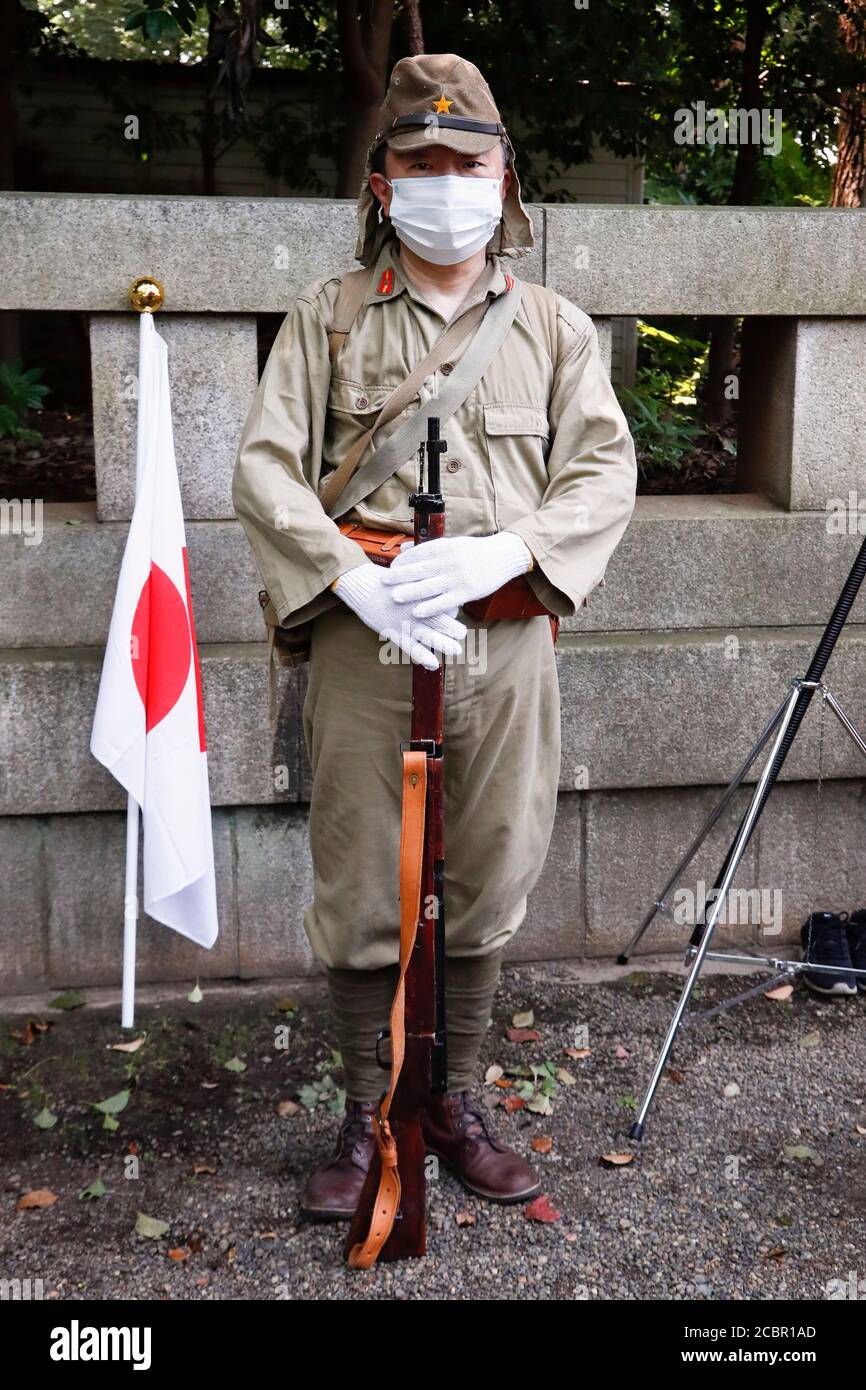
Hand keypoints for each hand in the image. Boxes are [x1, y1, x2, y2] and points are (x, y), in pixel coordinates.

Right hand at [333, 562, 466, 669]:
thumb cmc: (387, 582)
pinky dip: (423, 657)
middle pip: (440, 620)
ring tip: (456, 650)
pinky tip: (433, 664)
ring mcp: (406, 622)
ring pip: (430, 636)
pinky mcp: (395, 633)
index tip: (454, 612)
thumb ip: (424, 586)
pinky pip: (412, 648)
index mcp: (421, 593)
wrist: (363, 586)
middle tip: (462, 634)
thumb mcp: (408, 577)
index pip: (443, 603)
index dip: (452, 609)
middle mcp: (416, 608)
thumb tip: (441, 589)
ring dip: (444, 644)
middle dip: (453, 629)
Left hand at [381, 532, 532, 618]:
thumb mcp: (451, 544)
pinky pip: (444, 601)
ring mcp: (457, 577)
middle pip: (419, 569)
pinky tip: (417, 612)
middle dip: (399, 575)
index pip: (417, 553)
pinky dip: (430, 607)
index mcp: (444, 547)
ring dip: (410, 592)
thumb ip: (427, 549)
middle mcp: (448, 561)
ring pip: (429, 585)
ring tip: (394, 597)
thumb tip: (402, 548)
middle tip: (382, 581)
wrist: (502, 556)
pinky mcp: (466, 591)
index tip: (390, 568)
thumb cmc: (474, 552)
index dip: (402, 562)